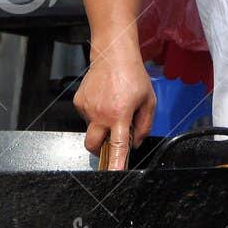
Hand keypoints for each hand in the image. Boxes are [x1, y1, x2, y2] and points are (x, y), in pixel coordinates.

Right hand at [73, 47, 156, 169]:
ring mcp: (87, 108)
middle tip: (111, 140)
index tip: (112, 173)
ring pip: (91, 130)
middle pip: (93, 146)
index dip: (115, 162)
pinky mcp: (79, 102)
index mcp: (120, 114)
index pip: (117, 145)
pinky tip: (103, 101)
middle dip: (100, 150)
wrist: (112, 54)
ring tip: (112, 108)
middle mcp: (100, 113)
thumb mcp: (148, 100)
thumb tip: (135, 143)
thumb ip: (144, 125)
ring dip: (101, 127)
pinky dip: (95, 115)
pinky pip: (86, 117)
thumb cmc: (133, 76)